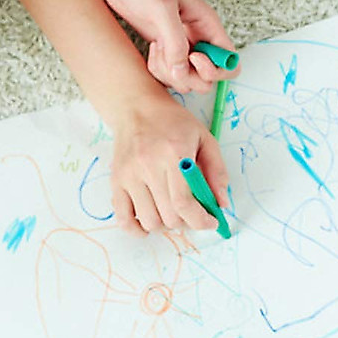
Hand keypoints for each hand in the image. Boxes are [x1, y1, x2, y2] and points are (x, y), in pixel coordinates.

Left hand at [102, 0, 235, 94]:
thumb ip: (175, 43)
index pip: (230, 60)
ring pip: (187, 79)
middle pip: (209, 77)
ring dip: (170, 73)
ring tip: (157, 50)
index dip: (216, 69)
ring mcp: (182, 46)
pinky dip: (158, 70)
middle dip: (189, 76)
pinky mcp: (165, 51)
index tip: (193, 57)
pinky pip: (169, 74)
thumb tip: (182, 72)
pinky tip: (152, 49)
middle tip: (170, 59)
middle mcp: (199, 38)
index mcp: (208, 25)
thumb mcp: (162, 10)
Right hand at [109, 91, 229, 234]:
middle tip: (194, 214)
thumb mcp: (204, 137)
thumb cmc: (174, 122)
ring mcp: (129, 174)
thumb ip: (217, 170)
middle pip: (168, 216)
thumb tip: (221, 203)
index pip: (184, 203)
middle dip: (187, 222)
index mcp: (175, 153)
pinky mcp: (116, 180)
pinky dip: (137, 229)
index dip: (200, 220)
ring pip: (149, 221)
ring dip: (165, 226)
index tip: (211, 222)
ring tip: (173, 213)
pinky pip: (123, 218)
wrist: (138, 107)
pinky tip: (149, 222)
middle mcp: (149, 165)